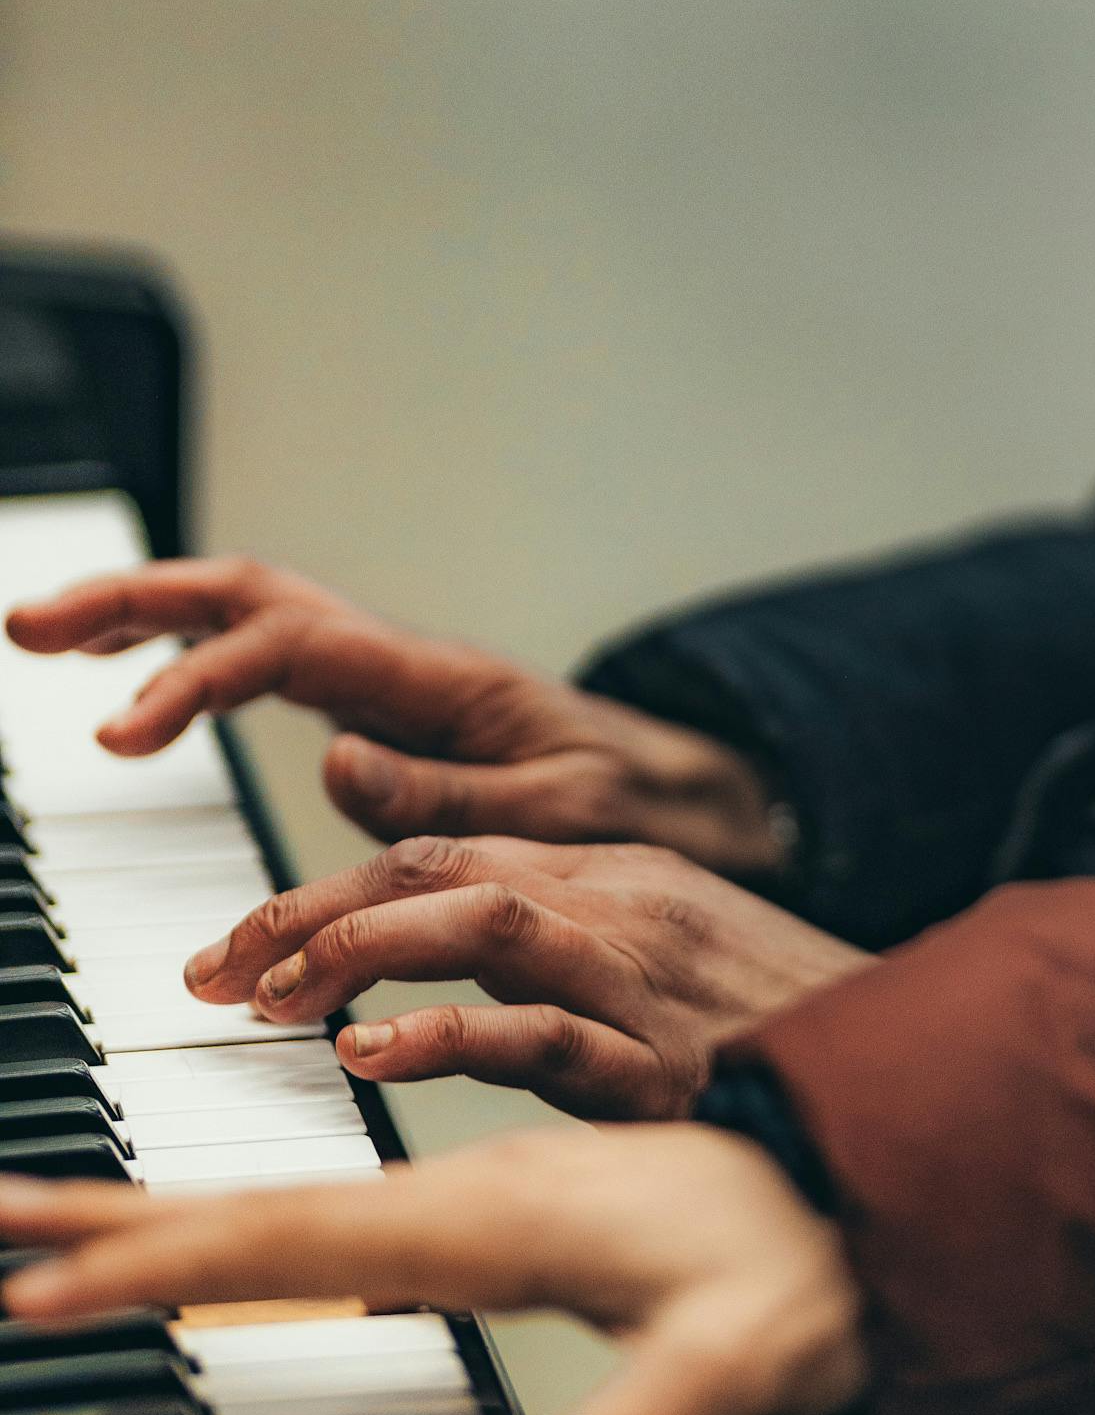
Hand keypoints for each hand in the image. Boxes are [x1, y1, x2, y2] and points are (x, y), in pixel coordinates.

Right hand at [0, 1124, 866, 1414]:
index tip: (47, 1289)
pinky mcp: (483, 1218)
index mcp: (494, 1219)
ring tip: (46, 1237)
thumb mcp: (715, 1388)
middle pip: (257, 1209)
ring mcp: (468, 1198)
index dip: (163, 1269)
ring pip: (283, 1210)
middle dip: (115, 1220)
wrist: (873, 1193)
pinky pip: (332, 1224)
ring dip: (159, 1219)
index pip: (292, 1248)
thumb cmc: (804, 1276)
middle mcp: (465, 1193)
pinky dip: (238, 1233)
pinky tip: (201, 1256)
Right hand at [4, 558, 788, 878]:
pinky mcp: (388, 713)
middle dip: (140, 601)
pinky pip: (276, 664)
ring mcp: (393, 683)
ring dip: (153, 616)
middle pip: (253, 596)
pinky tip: (140, 684)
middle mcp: (407, 666)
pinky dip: (199, 659)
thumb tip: (335, 760)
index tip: (122, 735)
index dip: (196, 678)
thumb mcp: (563, 818)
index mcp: (440, 682)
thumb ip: (451, 800)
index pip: (289, 647)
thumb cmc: (644, 813)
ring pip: (255, 616)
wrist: (708, 801)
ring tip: (49, 634)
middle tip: (32, 624)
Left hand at [185, 834, 870, 1117]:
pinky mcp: (665, 1060)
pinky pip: (542, 1034)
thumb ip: (538, 967)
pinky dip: (448, 1036)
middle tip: (206, 975)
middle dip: (306, 912)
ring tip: (264, 995)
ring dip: (357, 947)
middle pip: (440, 871)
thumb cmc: (775, 1042)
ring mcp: (644, 975)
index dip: (325, 892)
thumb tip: (401, 998)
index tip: (232, 954)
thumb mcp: (652, 981)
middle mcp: (623, 903)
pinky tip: (369, 1056)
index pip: (444, 854)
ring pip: (481, 921)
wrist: (919, 1079)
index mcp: (613, 878)